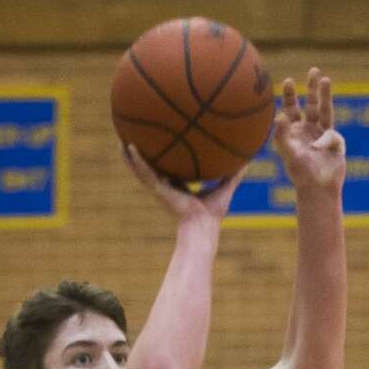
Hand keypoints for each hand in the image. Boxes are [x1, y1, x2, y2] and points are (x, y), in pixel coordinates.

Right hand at [122, 142, 246, 226]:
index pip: (169, 171)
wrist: (203, 228)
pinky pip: (144, 172)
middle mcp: (167, 188)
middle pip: (151, 168)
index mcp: (179, 188)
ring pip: (141, 170)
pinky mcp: (157, 190)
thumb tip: (248, 159)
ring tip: (120, 141)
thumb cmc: (213, 216)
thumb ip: (234, 174)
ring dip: (129, 157)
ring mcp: (160, 189)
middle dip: (143, 156)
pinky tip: (128, 147)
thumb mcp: (225, 188)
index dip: (165, 159)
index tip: (161, 147)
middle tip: (134, 140)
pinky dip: (135, 161)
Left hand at [274, 69, 345, 193]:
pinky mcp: (336, 142)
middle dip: (312, 88)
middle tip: (314, 70)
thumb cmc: (300, 173)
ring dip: (325, 96)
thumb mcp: (288, 153)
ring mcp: (323, 135)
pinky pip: (332, 135)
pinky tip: (320, 150)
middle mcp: (309, 131)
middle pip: (312, 105)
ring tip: (325, 79)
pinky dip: (326, 141)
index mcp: (294, 133)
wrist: (318, 188)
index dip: (291, 96)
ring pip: (326, 111)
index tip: (288, 81)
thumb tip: (279, 115)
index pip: (292, 110)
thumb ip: (282, 135)